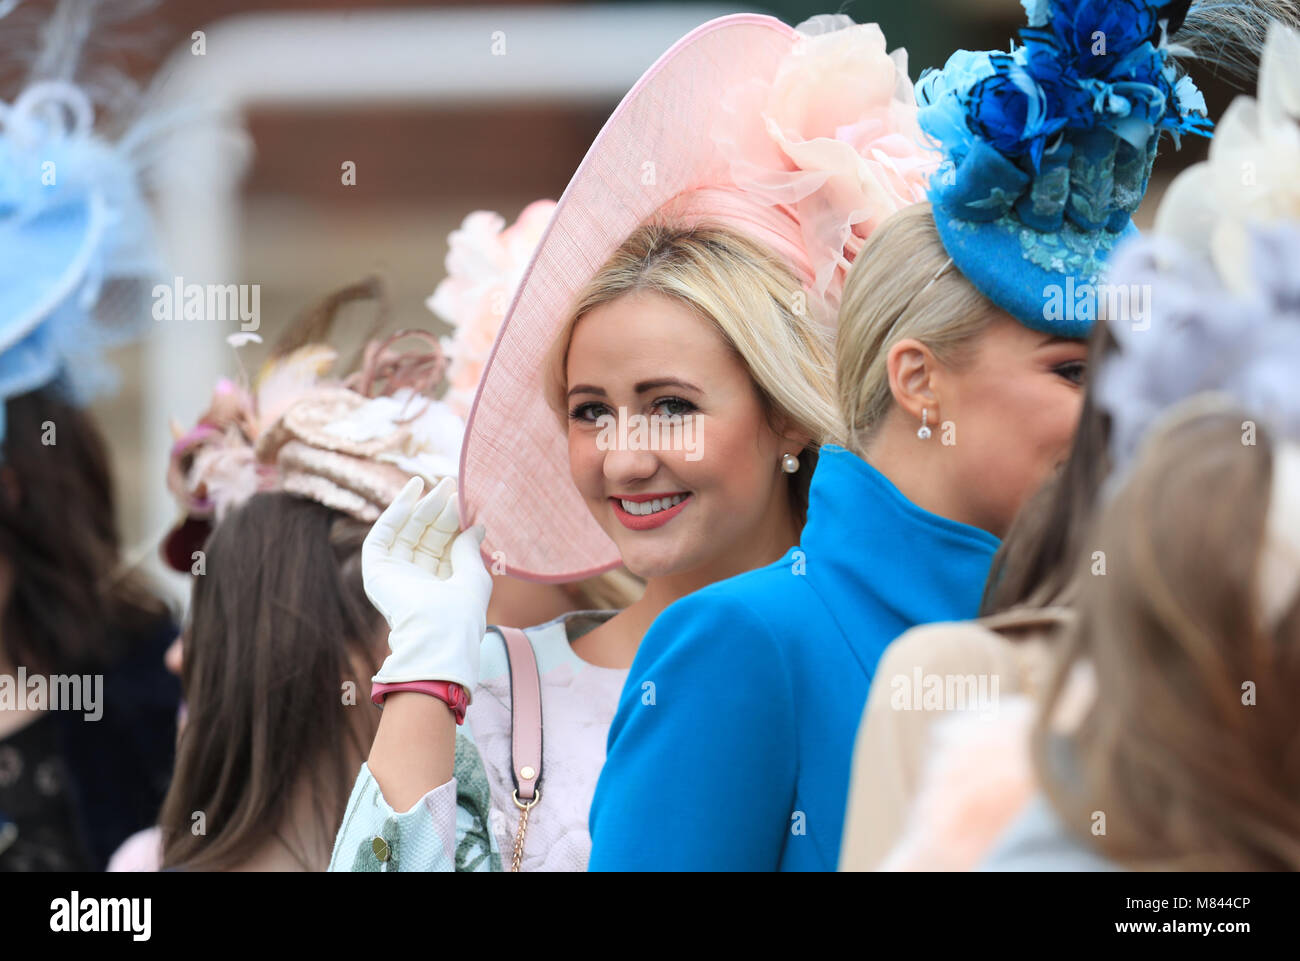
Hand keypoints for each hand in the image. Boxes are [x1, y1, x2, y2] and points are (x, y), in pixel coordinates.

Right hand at [364, 476, 492, 693]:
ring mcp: (394, 574)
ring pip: (407, 531)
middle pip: (426, 535)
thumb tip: (478, 525)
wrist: (438, 634)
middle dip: (440, 509)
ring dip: (422, 505)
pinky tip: (413, 491)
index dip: (454, 521)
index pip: (444, 545)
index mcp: (438, 586)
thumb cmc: (462, 613)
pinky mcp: (376, 570)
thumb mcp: (474, 576)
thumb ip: (470, 549)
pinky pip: (384, 534)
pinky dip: (397, 511)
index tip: (467, 499)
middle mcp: (415, 580)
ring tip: (441, 484)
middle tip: (453, 484)